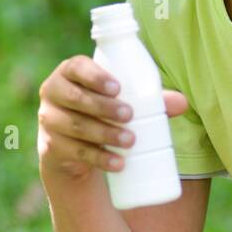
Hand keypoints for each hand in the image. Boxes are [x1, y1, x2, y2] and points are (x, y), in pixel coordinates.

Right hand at [37, 54, 188, 183]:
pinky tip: (118, 163)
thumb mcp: (121, 102)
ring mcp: (49, 121)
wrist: (74, 147)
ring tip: (131, 140)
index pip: (75, 67)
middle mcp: (53, 93)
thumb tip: (183, 103)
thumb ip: (150, 100)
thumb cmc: (102, 112)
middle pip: (75, 98)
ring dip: (105, 133)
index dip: (94, 76)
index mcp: (69, 73)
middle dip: (104, 107)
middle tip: (130, 115)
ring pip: (75, 126)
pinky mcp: (51, 147)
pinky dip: (100, 158)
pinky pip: (75, 153)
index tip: (118, 88)